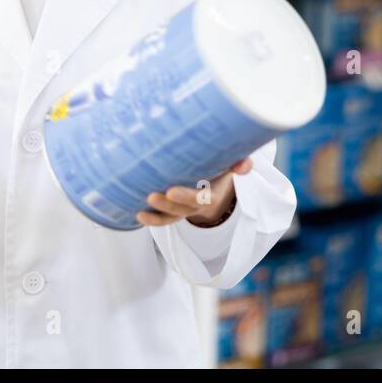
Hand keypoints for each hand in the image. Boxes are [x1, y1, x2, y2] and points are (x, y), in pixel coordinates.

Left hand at [137, 158, 252, 227]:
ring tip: (140, 211)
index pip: (199, 198)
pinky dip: (150, 219)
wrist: (215, 186)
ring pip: (169, 217)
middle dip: (166, 205)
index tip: (171, 191)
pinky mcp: (172, 211)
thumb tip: (245, 165)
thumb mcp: (231, 167)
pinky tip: (136, 212)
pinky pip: (162, 219)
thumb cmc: (220, 171)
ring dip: (155, 216)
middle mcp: (195, 205)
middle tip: (151, 196)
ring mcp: (183, 210)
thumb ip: (239, 164)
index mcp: (210, 195)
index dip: (186, 197)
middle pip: (181, 209)